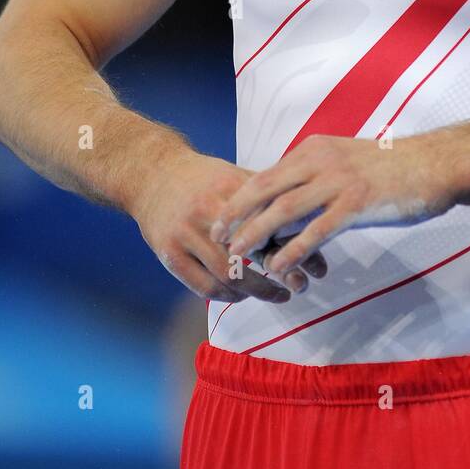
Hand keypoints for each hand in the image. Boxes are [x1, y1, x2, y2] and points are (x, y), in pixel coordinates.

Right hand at [130, 148, 327, 301]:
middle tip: (299, 286)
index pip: (269, 222)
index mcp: (229, 188)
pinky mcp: (168, 253)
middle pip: (250, 250)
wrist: (153, 172)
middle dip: (279, 273)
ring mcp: (185, 233)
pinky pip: (202, 285)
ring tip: (277, 295)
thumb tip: (312, 220)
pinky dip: (226, 295)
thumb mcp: (234, 175)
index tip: (316, 265)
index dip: (295, 246)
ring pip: (226, 274)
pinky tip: (241, 296)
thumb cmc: (203, 178)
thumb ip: (267, 196)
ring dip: (256, 291)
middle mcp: (207, 210)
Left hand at [210, 133, 454, 273]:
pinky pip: (316, 230)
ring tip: (238, 254)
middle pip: (265, 187)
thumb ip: (318, 177)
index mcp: (315, 149)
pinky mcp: (357, 204)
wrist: (436, 164)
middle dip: (237, 213)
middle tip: (217, 236)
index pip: (267, 174)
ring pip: (284, 208)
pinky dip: (293, 249)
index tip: (221, 217)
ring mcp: (338, 181)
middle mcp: (321, 160)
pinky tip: (280, 267)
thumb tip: (292, 202)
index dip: (241, 197)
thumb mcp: (347, 163)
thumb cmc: (394, 168)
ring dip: (257, 233)